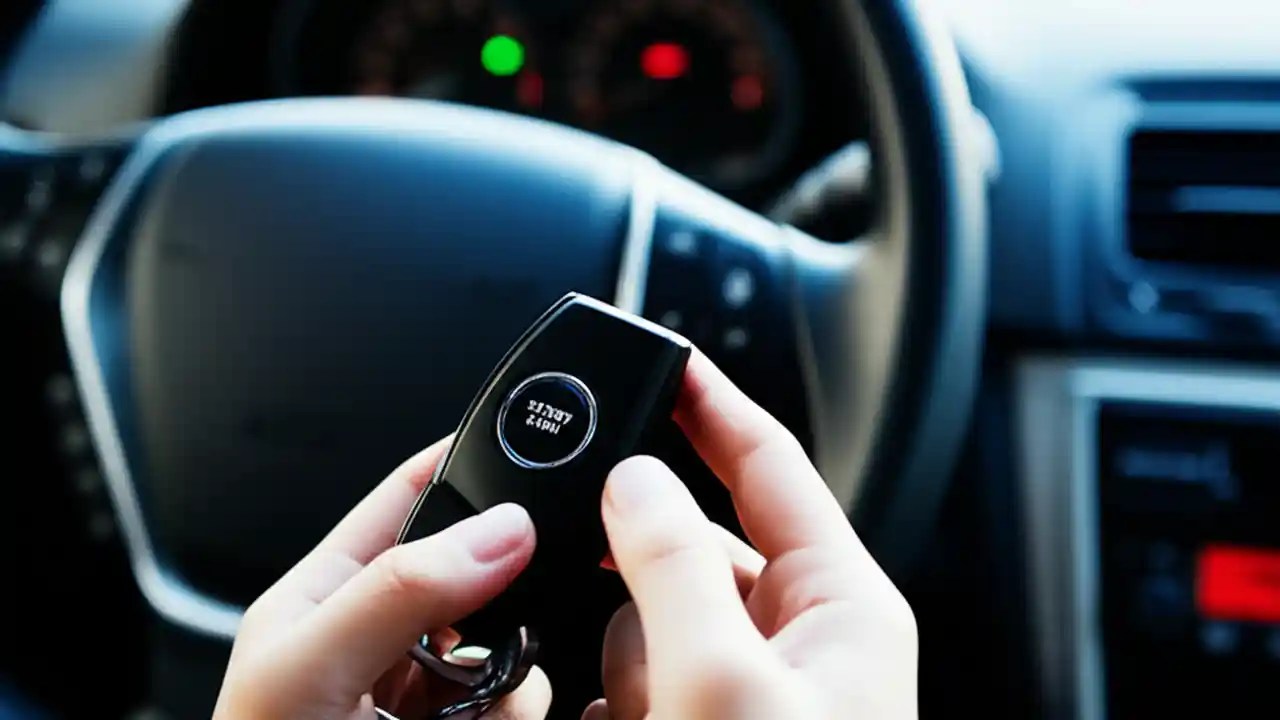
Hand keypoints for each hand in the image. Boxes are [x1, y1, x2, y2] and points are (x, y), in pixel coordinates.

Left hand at [213, 437, 551, 719]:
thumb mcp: (310, 669)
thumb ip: (398, 592)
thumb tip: (498, 532)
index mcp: (337, 589)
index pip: (415, 493)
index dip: (473, 462)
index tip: (537, 450)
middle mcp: (392, 635)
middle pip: (487, 573)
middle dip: (509, 596)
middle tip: (504, 626)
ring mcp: (430, 693)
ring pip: (516, 646)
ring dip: (509, 681)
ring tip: (463, 717)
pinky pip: (520, 707)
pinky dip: (513, 719)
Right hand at [584, 352, 917, 718]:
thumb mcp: (723, 681)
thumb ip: (674, 570)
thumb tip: (634, 480)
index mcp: (841, 605)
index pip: (769, 463)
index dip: (712, 402)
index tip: (663, 355)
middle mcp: (802, 641)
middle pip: (689, 552)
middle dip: (643, 589)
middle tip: (634, 627)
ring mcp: (753, 689)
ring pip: (651, 624)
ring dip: (633, 671)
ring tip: (657, 716)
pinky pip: (638, 682)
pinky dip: (622, 703)